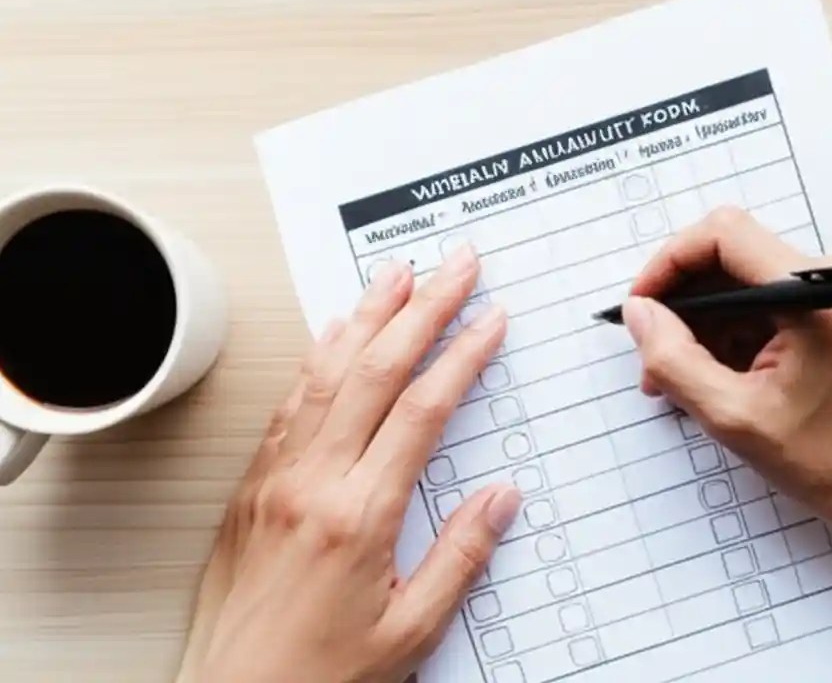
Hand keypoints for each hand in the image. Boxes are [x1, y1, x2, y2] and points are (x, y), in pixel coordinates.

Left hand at [178, 250, 521, 682]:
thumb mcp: (411, 630)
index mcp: (359, 515)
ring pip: (325, 373)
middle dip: (423, 309)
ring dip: (366, 316)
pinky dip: (319, 359)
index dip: (463, 354)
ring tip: (394, 276)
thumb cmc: (317, 676)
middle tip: (455, 267)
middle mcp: (313, 482)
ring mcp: (276, 478)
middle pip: (376, 370)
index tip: (490, 319)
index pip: (423, 409)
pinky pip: (289, 404)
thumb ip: (461, 557)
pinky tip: (334, 338)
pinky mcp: (252, 487)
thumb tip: (501, 497)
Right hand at [624, 207, 831, 528]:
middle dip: (683, 302)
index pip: (725, 235)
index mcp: (817, 295)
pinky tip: (715, 376)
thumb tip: (639, 312)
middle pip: (732, 256)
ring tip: (680, 379)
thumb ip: (675, 359)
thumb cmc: (829, 461)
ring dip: (704, 323)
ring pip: (744, 282)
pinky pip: (766, 303)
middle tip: (654, 355)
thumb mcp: (733, 417)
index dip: (670, 262)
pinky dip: (732, 333)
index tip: (642, 305)